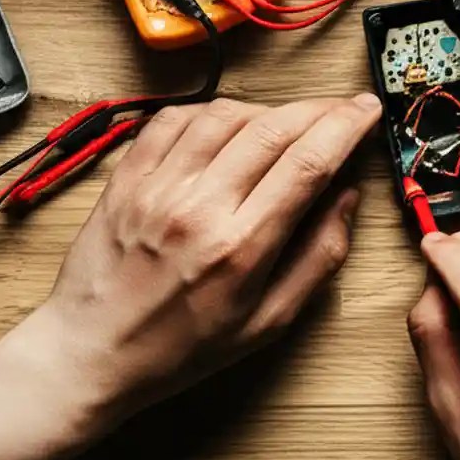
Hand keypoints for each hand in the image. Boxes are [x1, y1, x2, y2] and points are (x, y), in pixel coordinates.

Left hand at [36, 95, 382, 425]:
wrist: (92, 352)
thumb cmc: (183, 347)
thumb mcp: (269, 322)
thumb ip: (318, 257)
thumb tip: (348, 197)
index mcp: (241, 248)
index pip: (308, 163)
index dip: (346, 126)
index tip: (367, 110)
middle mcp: (198, 208)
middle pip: (274, 129)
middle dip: (320, 109)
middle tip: (342, 107)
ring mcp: (157, 187)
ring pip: (226, 115)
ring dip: (269, 108)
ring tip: (289, 121)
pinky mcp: (126, 177)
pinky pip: (173, 119)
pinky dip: (210, 110)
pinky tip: (229, 124)